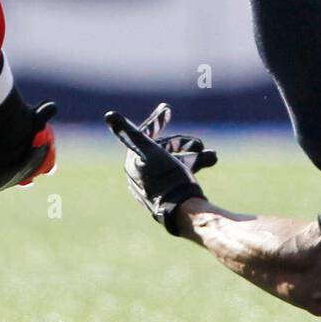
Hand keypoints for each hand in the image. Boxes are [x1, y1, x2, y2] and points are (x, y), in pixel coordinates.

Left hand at [105, 103, 217, 234]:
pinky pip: (182, 173)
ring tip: (211, 156)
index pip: (144, 135)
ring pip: (177, 160)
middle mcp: (141, 175)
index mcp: (133, 163)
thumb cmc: (167, 178)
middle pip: (164, 148)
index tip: (166, 108)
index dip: (156, 121)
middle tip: (199, 144)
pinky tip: (209, 160)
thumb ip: (130, 132)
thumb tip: (109, 114)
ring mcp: (155, 186)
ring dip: (195, 155)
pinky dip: (195, 165)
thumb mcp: (148, 150)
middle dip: (184, 144)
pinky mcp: (169, 195)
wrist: (185, 212)